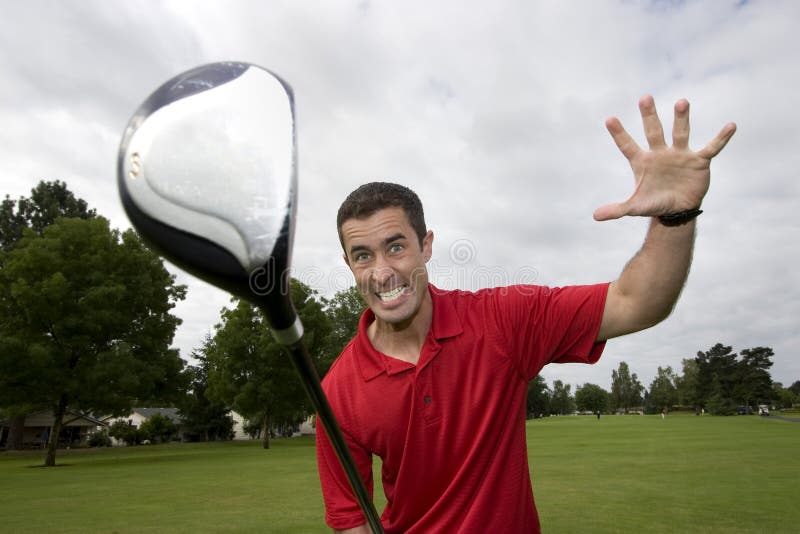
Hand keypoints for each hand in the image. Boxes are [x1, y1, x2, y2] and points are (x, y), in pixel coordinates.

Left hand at [593, 95, 735, 220]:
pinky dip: (721, 138)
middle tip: (645, 98)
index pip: (627, 145)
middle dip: (649, 116)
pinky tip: (731, 126)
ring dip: (681, 119)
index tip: (609, 119)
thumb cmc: (654, 203)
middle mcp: (660, 153)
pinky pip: (712, 147)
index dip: (619, 134)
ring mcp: (680, 155)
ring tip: (681, 102)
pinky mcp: (699, 161)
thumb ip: (616, 209)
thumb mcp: (635, 207)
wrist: (677, 209)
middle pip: (653, 132)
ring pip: (680, 133)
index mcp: (643, 162)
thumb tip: (595, 216)